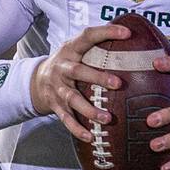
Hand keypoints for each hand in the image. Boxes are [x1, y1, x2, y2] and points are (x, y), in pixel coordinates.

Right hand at [29, 23, 131, 143]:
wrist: (36, 81)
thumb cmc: (68, 63)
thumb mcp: (77, 50)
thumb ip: (97, 46)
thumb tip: (133, 35)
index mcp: (70, 49)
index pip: (88, 36)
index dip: (106, 32)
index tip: (127, 33)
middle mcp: (62, 67)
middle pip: (78, 71)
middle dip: (98, 77)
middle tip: (118, 84)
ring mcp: (57, 88)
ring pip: (72, 99)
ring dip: (90, 109)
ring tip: (107, 118)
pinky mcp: (55, 105)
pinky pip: (66, 119)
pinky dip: (77, 129)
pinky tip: (89, 137)